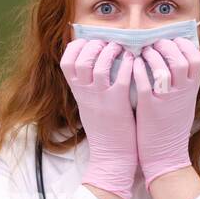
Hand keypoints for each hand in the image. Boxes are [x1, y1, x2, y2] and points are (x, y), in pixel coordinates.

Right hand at [59, 39, 137, 198]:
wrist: (111, 156)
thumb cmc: (103, 129)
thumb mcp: (87, 104)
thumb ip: (86, 85)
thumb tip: (92, 61)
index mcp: (77, 92)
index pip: (66, 61)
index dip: (77, 47)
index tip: (89, 42)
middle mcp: (85, 94)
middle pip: (81, 59)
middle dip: (95, 45)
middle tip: (108, 43)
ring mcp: (100, 98)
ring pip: (99, 65)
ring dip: (111, 51)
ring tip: (121, 48)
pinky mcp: (118, 104)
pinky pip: (121, 77)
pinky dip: (127, 64)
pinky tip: (133, 60)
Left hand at [134, 37, 199, 188]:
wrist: (166, 156)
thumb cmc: (172, 127)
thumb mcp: (185, 102)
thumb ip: (184, 82)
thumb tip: (179, 59)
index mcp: (192, 90)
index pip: (196, 58)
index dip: (184, 45)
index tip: (173, 40)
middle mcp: (182, 93)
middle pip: (179, 58)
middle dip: (166, 46)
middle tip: (154, 44)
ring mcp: (166, 100)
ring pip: (162, 68)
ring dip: (151, 55)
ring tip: (142, 52)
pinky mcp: (149, 108)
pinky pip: (143, 82)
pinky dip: (137, 70)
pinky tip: (131, 65)